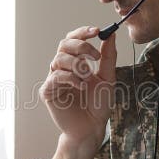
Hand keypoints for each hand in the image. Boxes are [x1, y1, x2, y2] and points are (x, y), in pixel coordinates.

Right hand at [39, 27, 116, 148]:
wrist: (92, 127)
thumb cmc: (98, 104)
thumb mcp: (108, 77)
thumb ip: (108, 56)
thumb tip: (110, 34)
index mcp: (75, 62)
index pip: (73, 40)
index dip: (82, 33)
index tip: (96, 31)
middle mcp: (62, 68)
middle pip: (64, 45)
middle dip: (81, 46)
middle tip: (95, 56)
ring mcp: (54, 79)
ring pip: (59, 59)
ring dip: (78, 65)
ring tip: (88, 78)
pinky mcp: (47, 91)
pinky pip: (56, 76)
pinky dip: (71, 78)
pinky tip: (81, 86)